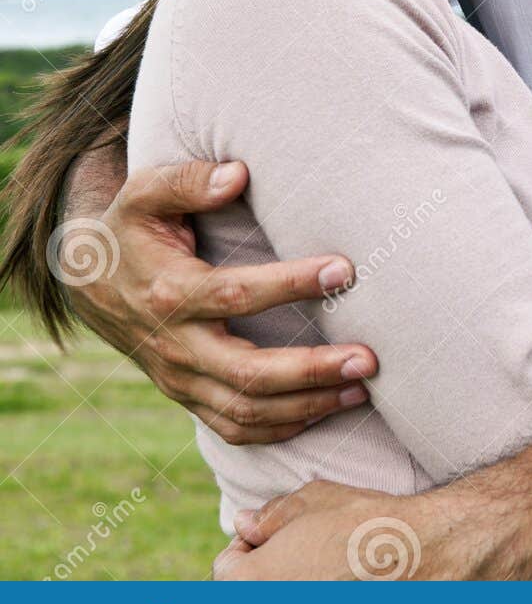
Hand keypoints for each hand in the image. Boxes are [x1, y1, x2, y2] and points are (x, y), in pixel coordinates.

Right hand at [65, 158, 376, 442]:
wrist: (92, 283)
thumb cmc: (132, 228)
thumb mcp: (145, 193)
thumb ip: (188, 181)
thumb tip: (238, 174)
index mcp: (169, 291)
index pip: (236, 295)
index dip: (291, 284)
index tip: (343, 270)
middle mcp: (175, 344)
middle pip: (247, 373)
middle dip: (311, 371)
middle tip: (367, 360)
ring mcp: (181, 379)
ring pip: (246, 412)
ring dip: (308, 406)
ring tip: (362, 390)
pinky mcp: (188, 397)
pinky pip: (234, 429)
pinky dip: (281, 429)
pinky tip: (326, 410)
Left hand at [214, 482, 428, 580]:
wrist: (417, 552)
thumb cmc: (361, 521)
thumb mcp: (310, 501)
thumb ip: (268, 516)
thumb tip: (243, 523)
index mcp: (254, 581)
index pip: (226, 569)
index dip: (248, 546)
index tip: (273, 537)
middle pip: (247, 596)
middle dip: (262, 574)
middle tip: (297, 556)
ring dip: (288, 593)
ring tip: (322, 573)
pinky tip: (339, 588)